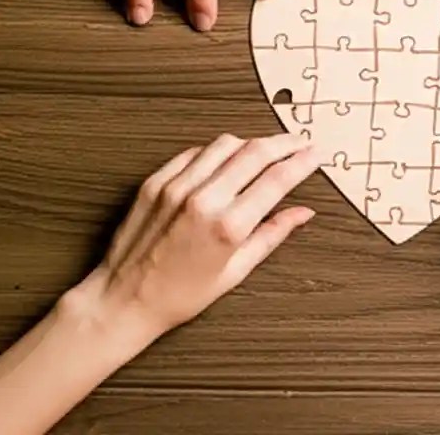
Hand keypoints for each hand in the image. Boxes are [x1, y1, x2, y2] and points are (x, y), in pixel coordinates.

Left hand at [65, 132, 318, 342]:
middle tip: (299, 142)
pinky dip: (215, 152)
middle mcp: (203, 200)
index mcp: (228, 226)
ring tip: (265, 149)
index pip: (276, 179)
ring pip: (224, 144)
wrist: (123, 298)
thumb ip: (272, 235)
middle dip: (283, 143)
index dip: (302, 162)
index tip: (316, 154)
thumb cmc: (179, 295)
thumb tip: (302, 213)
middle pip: (255, 152)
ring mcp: (176, 187)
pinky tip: (225, 160)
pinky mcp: (155, 181)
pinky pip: (194, 153)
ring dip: (250, 142)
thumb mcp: (235, 272)